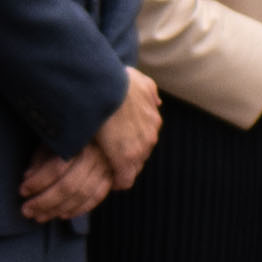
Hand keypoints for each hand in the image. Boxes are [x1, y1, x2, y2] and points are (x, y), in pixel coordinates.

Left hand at [19, 143, 114, 222]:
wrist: (101, 129)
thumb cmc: (68, 135)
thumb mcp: (51, 141)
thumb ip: (40, 160)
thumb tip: (27, 178)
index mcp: (79, 141)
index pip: (57, 168)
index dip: (38, 182)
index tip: (22, 190)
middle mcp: (96, 154)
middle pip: (69, 185)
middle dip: (45, 201)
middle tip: (26, 210)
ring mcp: (106, 167)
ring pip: (82, 195)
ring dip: (59, 209)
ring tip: (40, 216)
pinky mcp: (112, 177)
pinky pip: (96, 198)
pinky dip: (79, 209)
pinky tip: (62, 215)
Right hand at [93, 68, 161, 187]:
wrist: (104, 85)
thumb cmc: (117, 80)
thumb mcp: (139, 81)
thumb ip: (149, 93)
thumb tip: (157, 103)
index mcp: (152, 120)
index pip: (145, 140)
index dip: (131, 144)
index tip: (119, 146)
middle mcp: (150, 136)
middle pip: (141, 155)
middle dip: (127, 157)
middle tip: (109, 157)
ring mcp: (139, 149)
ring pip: (133, 167)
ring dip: (121, 167)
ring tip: (105, 167)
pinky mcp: (125, 159)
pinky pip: (124, 180)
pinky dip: (116, 181)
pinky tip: (107, 181)